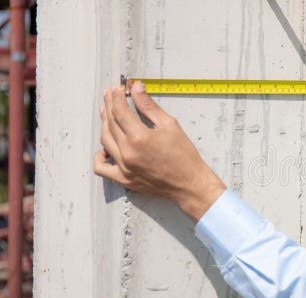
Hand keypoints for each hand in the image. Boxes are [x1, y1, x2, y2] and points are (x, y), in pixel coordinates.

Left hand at [94, 81, 225, 220]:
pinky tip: (104, 146)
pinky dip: (99, 156)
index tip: (117, 89)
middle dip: (109, 106)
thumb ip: (149, 106)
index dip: (117, 97)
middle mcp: (128, 152)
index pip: (120, 111)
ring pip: (104, 140)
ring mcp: (124, 167)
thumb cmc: (184, 156)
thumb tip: (137, 89)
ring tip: (107, 113)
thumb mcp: (170, 125)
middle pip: (110, 123)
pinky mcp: (124, 178)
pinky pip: (101, 168)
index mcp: (140, 138)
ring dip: (104, 124)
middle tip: (110, 95)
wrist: (190, 183)